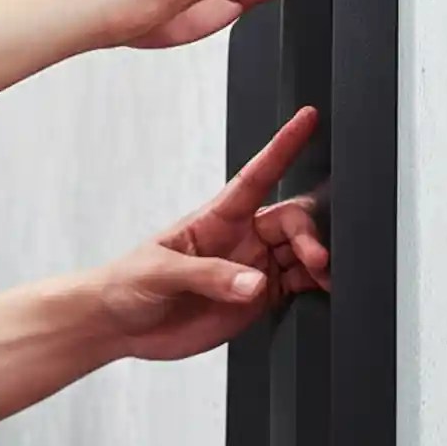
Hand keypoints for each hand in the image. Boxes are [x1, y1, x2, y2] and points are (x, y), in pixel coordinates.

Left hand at [94, 107, 327, 360]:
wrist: (119, 326)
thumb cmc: (128, 284)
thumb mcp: (160, 271)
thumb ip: (208, 275)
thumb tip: (256, 282)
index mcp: (216, 217)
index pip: (256, 175)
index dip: (282, 146)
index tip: (307, 119)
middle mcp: (240, 238)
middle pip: (290, 220)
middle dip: (308, 233)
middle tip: (316, 259)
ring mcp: (250, 267)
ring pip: (300, 252)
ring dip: (318, 261)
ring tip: (327, 277)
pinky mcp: (257, 299)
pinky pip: (298, 285)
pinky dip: (317, 286)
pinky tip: (324, 290)